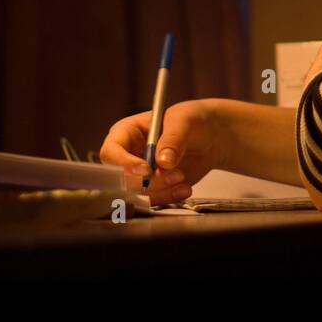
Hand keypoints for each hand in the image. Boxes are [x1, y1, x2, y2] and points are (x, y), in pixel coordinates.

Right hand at [97, 99, 226, 205]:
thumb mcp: (184, 121)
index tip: (146, 169)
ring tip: (183, 180)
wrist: (211, 138)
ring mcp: (139, 175)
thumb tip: (162, 161)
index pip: (111, 152)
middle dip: (148, 182)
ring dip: (160, 191)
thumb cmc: (192, 120)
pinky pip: (152, 200)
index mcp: (126, 132)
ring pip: (137, 193)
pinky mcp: (153, 188)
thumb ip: (173, 139)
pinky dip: (167, 198)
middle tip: (176, 175)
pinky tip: (184, 189)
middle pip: (121, 178)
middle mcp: (127, 155)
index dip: (124, 163)